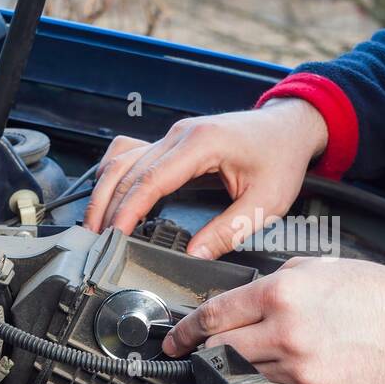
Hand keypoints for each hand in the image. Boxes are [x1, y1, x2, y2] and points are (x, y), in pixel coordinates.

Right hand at [83, 98, 327, 259]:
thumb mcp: (265, 202)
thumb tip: (194, 256)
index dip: (128, 211)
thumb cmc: (281, 157)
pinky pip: (132, 154)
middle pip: (128, 171)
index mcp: (201, 144)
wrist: (290, 127)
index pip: (150, 180)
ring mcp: (173, 135)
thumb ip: (228, 230)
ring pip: (123, 161)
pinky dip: (116, 176)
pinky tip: (110, 198)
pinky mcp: (173, 141)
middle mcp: (181, 134)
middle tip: (96, 241)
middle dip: (108, 208)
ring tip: (95, 225)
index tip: (114, 236)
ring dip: (105, 193)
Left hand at [163, 257, 384, 383]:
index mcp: (281, 292)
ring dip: (242, 372)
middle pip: (221, 350)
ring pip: (247, 377)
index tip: (177, 339)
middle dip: (205, 353)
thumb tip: (245, 299)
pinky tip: (283, 381)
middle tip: (198, 356)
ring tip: (255, 364)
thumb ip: (276, 280)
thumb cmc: (378, 295)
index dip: (186, 330)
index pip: (214, 315)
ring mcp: (301, 369)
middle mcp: (285, 331)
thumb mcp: (320, 266)